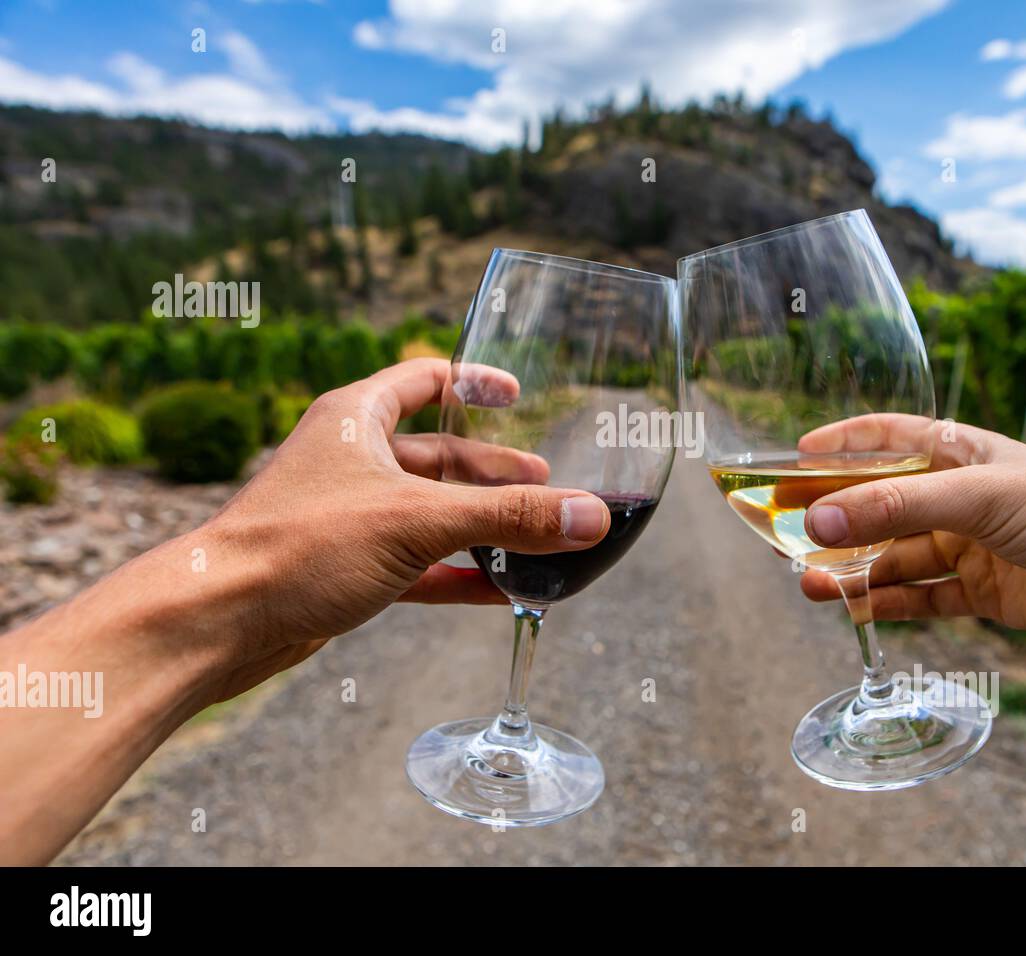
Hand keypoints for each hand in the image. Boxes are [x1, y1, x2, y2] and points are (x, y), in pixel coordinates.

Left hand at [194, 357, 611, 699]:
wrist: (218, 622)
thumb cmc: (301, 547)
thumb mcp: (418, 522)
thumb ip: (509, 519)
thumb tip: (590, 516)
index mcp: (356, 419)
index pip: (424, 379)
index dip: (473, 382)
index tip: (518, 394)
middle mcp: (350, 460)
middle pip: (438, 455)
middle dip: (494, 472)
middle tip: (548, 488)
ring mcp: (347, 516)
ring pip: (429, 512)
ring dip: (481, 525)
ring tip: (537, 538)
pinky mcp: (344, 567)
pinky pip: (416, 563)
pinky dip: (457, 574)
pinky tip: (501, 589)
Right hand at [796, 415, 1025, 703]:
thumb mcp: (979, 496)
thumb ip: (896, 508)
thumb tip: (818, 524)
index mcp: (962, 453)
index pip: (888, 439)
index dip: (840, 445)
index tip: (792, 458)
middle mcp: (961, 497)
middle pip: (881, 505)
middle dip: (834, 519)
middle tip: (780, 533)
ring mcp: (970, 546)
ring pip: (895, 557)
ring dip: (852, 570)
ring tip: (806, 583)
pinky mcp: (983, 594)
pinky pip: (922, 598)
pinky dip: (887, 604)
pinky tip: (853, 608)